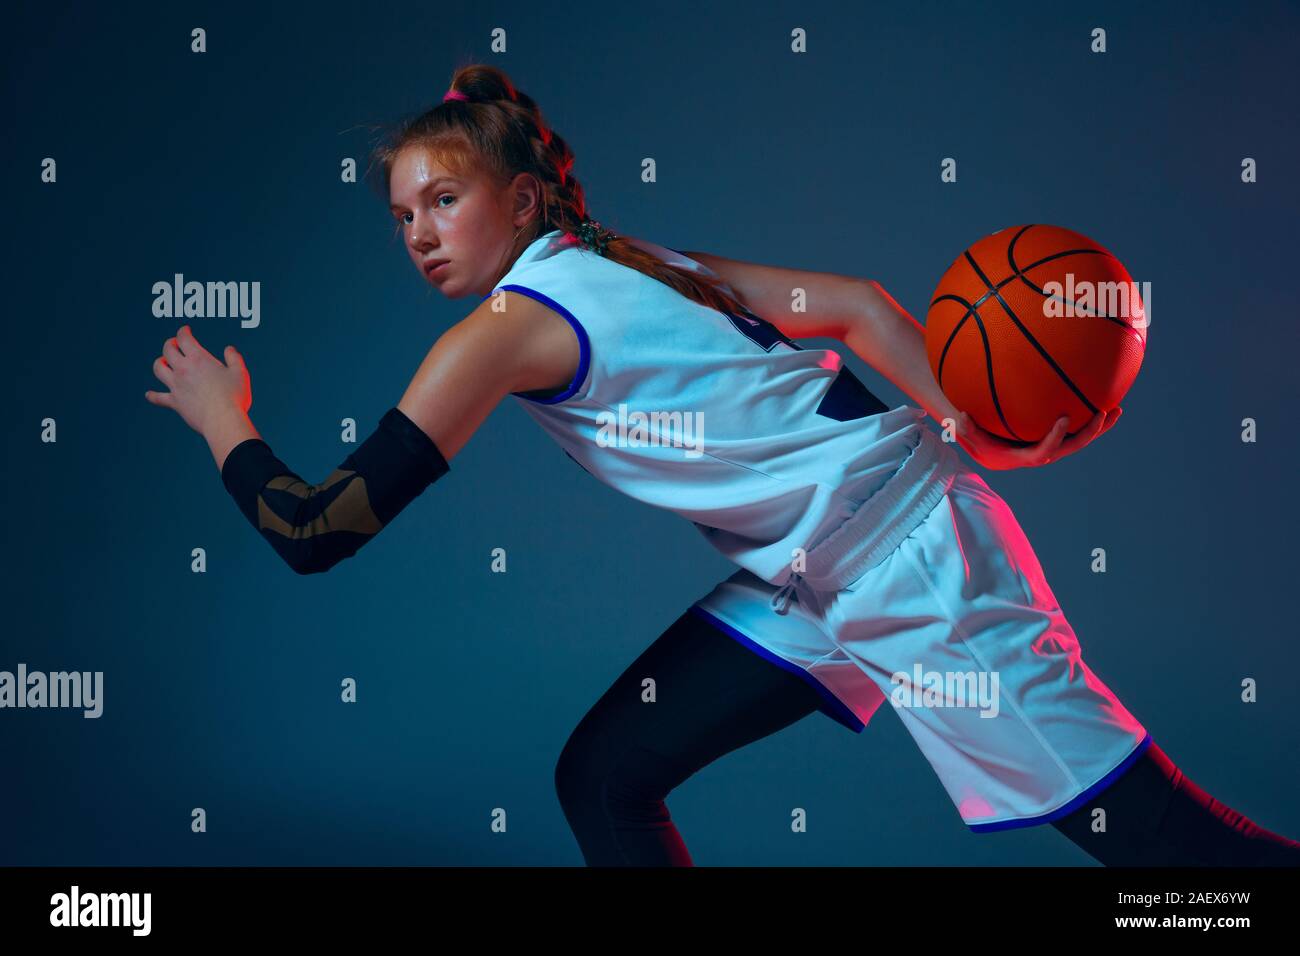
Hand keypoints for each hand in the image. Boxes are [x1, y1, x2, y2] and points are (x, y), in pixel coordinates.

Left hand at [145, 325, 251, 435]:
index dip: (183, 331)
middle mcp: (183, 369)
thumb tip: (229, 349)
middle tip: (175, 344)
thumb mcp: (240, 373)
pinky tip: (149, 394)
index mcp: (199, 359)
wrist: (222, 420)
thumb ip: (234, 358)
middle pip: (167, 350)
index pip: (184, 338)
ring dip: (160, 362)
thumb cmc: (234, 397)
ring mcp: (176, 386)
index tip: (186, 330)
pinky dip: (153, 395)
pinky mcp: (174, 402)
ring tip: (164, 362)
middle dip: (170, 344)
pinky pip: (158, 397)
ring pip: (158, 368)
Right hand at [952, 407, 1121, 470]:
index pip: (1045, 451)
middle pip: (1072, 447)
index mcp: (1028, 456)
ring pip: (1081, 439)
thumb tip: (960, 416)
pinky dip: (1092, 418)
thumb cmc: (982, 442)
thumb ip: (967, 428)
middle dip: (1089, 432)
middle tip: (1101, 413)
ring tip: (1118, 409)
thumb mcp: (972, 437)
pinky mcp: (1059, 439)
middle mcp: (1045, 454)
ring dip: (1101, 427)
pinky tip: (1107, 401)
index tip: (1064, 419)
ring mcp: (1055, 446)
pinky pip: (1079, 429)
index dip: (1056, 437)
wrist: (994, 454)